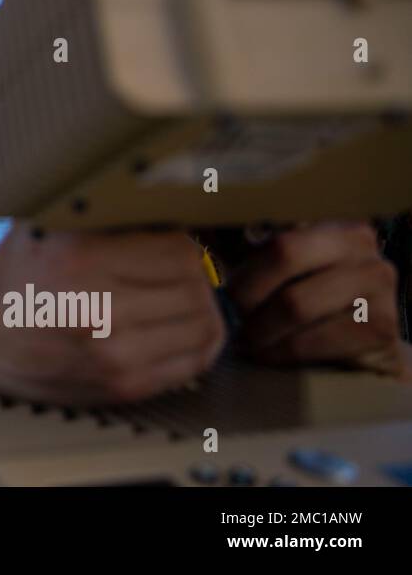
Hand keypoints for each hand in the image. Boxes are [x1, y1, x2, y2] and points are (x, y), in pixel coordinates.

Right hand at [0, 223, 223, 404]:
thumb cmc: (15, 276)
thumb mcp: (44, 225)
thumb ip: (95, 206)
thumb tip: (161, 191)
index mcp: (80, 258)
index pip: (179, 248)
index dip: (186, 243)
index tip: (177, 244)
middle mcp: (97, 307)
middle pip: (195, 287)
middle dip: (198, 277)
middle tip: (186, 273)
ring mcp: (112, 352)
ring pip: (204, 326)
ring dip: (204, 310)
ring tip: (187, 301)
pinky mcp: (121, 386)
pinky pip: (193, 363)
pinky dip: (199, 344)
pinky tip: (182, 330)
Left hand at [225, 222, 411, 379]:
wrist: (362, 349)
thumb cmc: (307, 302)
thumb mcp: (282, 269)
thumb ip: (248, 249)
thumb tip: (194, 240)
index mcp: (329, 219)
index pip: (272, 227)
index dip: (241, 258)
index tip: (219, 286)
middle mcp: (360, 242)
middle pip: (284, 254)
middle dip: (247, 290)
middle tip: (230, 315)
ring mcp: (377, 281)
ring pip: (295, 303)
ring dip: (260, 328)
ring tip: (245, 339)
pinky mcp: (380, 325)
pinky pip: (314, 340)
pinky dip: (281, 352)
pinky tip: (268, 355)